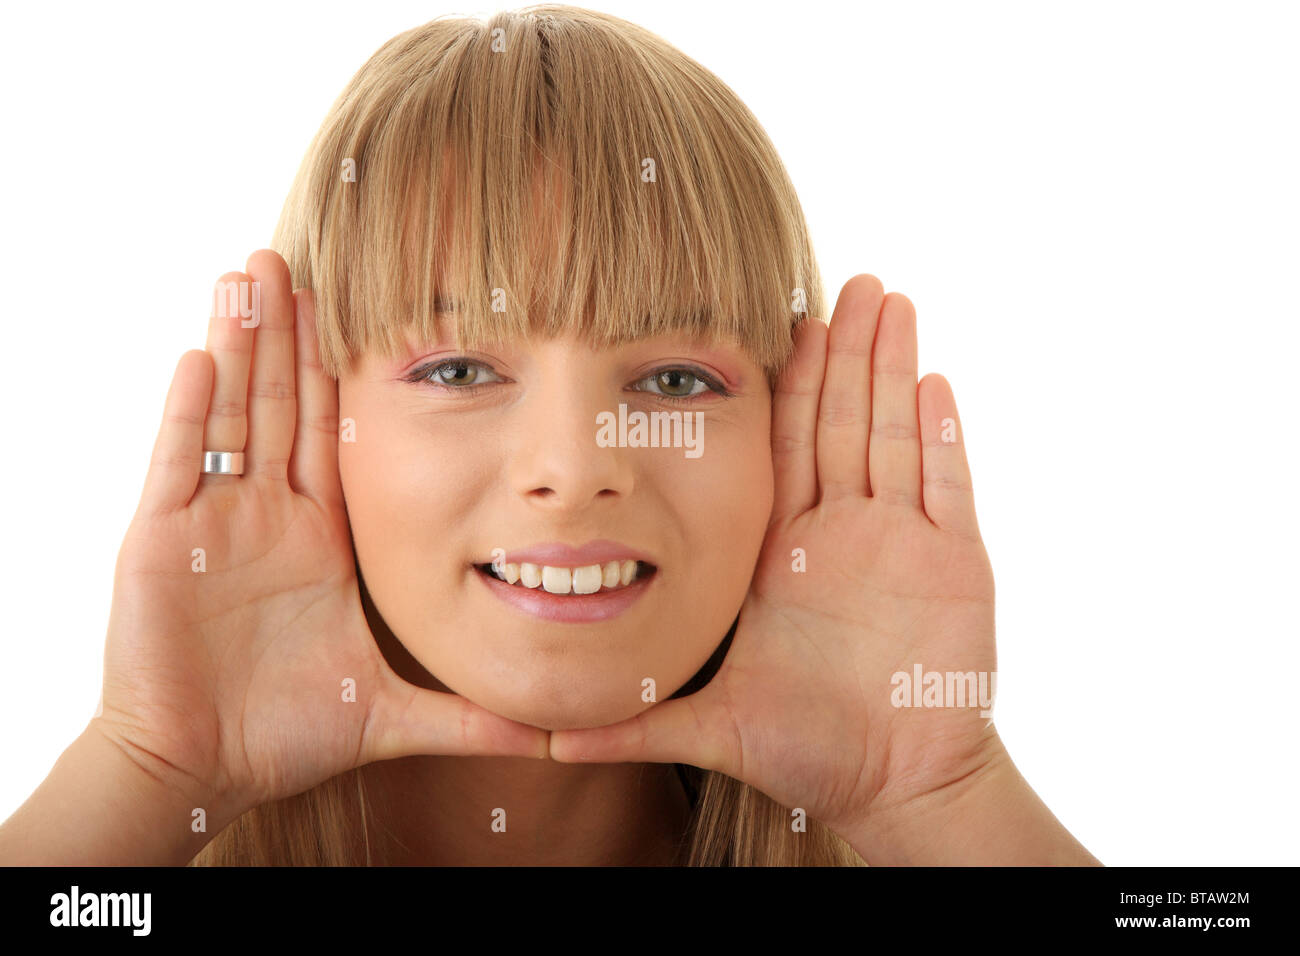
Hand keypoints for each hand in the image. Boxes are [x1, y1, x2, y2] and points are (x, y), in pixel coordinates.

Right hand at [97, 250, 547, 824]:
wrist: (206, 771)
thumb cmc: (286, 735)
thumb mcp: (390, 711)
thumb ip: (469, 718)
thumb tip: (551, 740)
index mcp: (321, 537)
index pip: (334, 433)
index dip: (341, 370)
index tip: (357, 305)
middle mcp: (268, 517)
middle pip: (280, 404)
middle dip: (287, 332)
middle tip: (292, 256)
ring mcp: (213, 525)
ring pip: (231, 416)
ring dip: (239, 346)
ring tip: (248, 274)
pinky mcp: (162, 546)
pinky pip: (178, 467)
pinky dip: (186, 413)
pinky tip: (200, 355)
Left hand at [549, 274, 1001, 848]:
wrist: (892, 788)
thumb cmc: (806, 753)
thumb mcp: (708, 724)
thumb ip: (631, 724)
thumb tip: (539, 740)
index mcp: (784, 551)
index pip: (782, 448)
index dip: (785, 386)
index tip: (777, 321)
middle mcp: (843, 534)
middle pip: (841, 422)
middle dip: (845, 351)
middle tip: (847, 280)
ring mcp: (901, 545)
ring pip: (894, 436)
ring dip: (892, 369)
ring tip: (888, 299)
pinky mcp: (954, 568)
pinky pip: (947, 489)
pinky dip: (944, 437)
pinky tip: (936, 379)